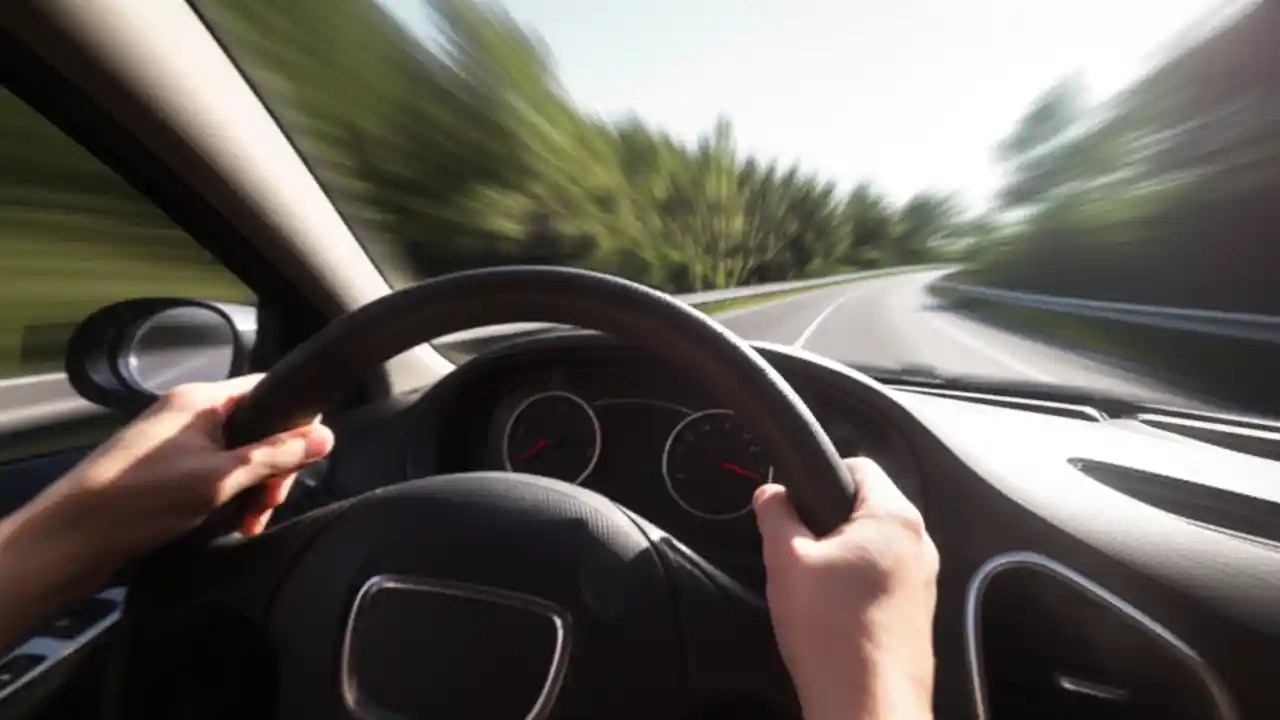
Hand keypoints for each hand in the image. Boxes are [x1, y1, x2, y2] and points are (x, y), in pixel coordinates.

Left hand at [0, 375, 332, 653]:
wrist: (72, 538)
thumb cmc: (143, 499)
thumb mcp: (220, 478)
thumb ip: (276, 456)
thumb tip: (327, 436)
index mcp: (203, 400)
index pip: (270, 391)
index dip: (297, 423)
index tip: (302, 462)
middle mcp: (191, 413)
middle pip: (259, 428)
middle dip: (273, 469)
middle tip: (267, 505)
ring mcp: (178, 441)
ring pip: (240, 455)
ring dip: (253, 488)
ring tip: (249, 521)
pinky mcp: (168, 468)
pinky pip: (217, 472)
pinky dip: (231, 496)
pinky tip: (232, 522)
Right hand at [753, 457, 937, 719]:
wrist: (867, 704)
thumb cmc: (831, 631)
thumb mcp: (786, 560)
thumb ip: (775, 514)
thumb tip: (769, 493)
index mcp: (894, 518)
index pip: (858, 465)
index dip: (819, 476)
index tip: (794, 503)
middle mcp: (920, 542)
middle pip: (867, 507)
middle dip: (828, 521)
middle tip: (797, 549)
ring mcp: (924, 579)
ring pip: (874, 545)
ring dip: (842, 556)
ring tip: (812, 587)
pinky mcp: (919, 611)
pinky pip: (883, 578)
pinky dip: (857, 584)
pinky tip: (832, 612)